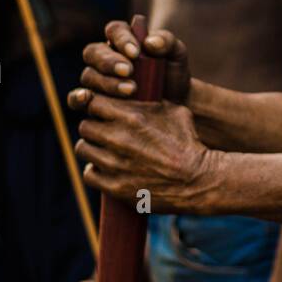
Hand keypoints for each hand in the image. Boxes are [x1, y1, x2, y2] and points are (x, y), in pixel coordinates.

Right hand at [70, 18, 190, 104]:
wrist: (176, 103)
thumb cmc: (173, 73)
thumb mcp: (177, 54)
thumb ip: (167, 42)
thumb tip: (150, 42)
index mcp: (123, 39)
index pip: (114, 31)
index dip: (122, 39)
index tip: (136, 52)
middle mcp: (105, 57)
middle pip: (94, 52)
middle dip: (110, 62)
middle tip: (129, 71)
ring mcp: (96, 79)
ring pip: (89, 75)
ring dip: (107, 82)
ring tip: (130, 91)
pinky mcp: (93, 101)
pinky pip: (76, 98)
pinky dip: (77, 97)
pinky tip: (86, 98)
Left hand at [74, 92, 213, 213]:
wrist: (198, 180)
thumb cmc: (188, 143)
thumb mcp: (175, 112)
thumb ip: (150, 102)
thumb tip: (136, 94)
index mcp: (132, 117)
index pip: (94, 103)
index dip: (99, 106)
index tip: (105, 111)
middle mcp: (118, 139)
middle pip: (85, 126)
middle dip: (94, 126)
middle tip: (104, 130)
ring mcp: (115, 164)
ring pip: (83, 149)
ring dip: (93, 147)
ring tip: (105, 149)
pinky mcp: (115, 187)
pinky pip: (89, 174)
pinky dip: (95, 170)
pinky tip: (107, 168)